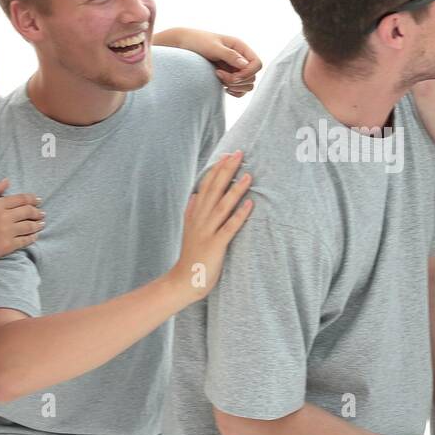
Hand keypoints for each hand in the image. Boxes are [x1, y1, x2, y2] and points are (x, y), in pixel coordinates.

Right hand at [0, 179, 42, 274]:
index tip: (38, 200)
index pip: (21, 199)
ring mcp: (6, 232)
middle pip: (28, 211)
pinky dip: (33, 237)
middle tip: (42, 213)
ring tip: (42, 224)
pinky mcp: (7, 246)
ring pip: (29, 226)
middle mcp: (3, 217)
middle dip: (37, 212)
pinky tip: (35, 236)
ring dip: (38, 224)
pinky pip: (25, 240)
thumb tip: (7, 181)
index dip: (32, 199)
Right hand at [169, 151, 253, 297]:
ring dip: (235, 190)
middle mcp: (200, 219)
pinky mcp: (216, 245)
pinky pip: (229, 228)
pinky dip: (239, 215)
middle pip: (214, 190)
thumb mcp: (189, 229)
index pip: (207, 185)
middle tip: (239, 154)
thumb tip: (195, 194)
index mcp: (195, 213)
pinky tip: (249, 204)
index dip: (217, 169)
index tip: (228, 155)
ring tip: (248, 175)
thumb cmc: (191, 255)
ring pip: (222, 206)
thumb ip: (192, 211)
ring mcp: (207, 232)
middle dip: (227, 171)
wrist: (184, 280)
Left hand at [171, 28, 261, 96]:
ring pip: (248, 85)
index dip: (248, 73)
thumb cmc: (197, 41)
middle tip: (219, 75)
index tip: (233, 76)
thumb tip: (245, 65)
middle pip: (253, 77)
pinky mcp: (229, 77)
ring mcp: (235, 69)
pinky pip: (241, 90)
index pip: (257, 64)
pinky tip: (223, 88)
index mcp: (240, 47)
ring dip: (235, 86)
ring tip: (218, 78)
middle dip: (238, 80)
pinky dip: (235, 92)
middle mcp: (240, 58)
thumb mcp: (213, 47)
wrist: (183, 44)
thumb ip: (230, 55)